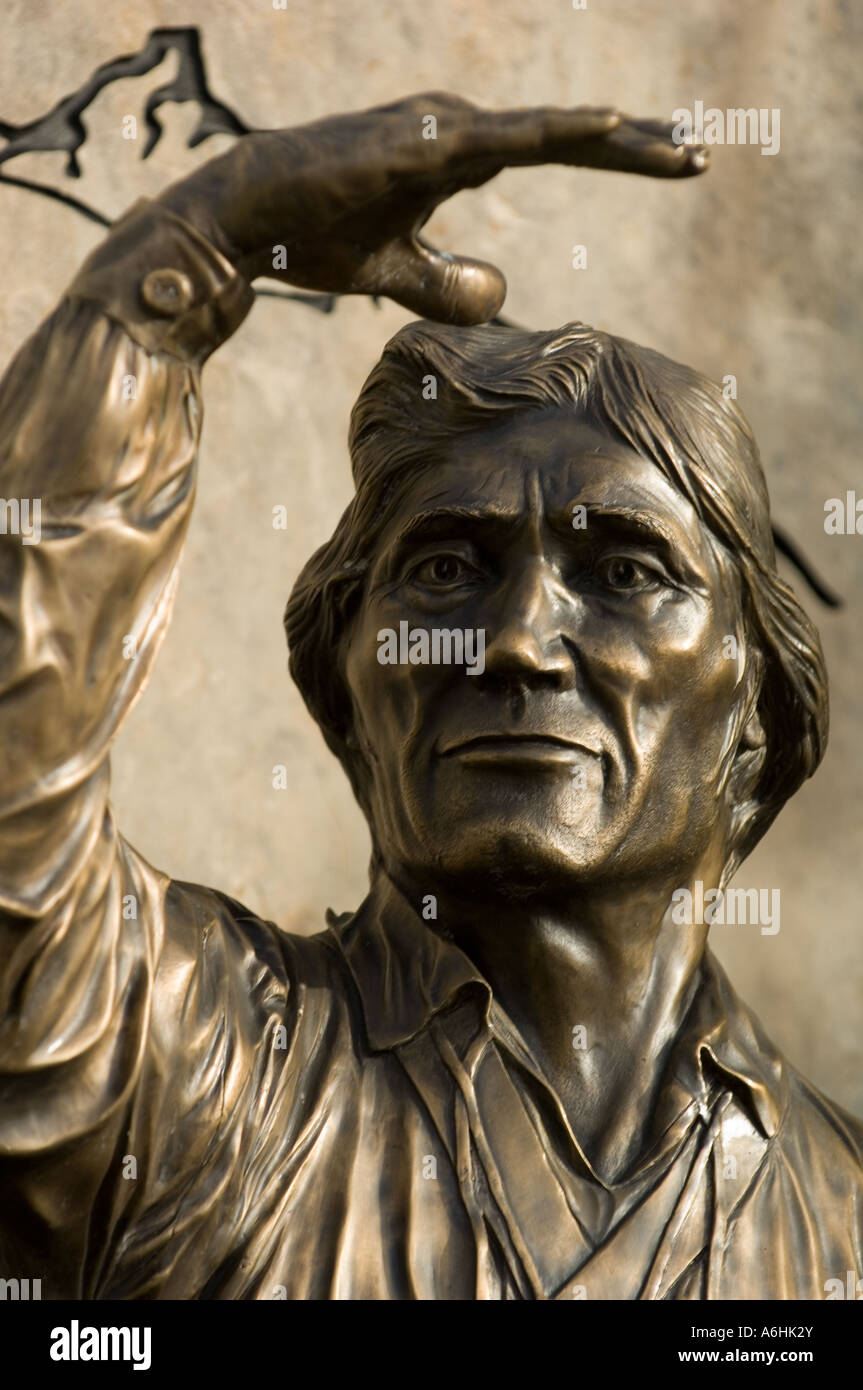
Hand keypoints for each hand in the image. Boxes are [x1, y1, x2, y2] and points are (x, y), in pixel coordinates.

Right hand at [160, 92, 706, 324]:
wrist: (245, 216)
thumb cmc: (313, 234)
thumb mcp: (394, 274)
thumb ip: (445, 284)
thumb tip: (502, 295)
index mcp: (456, 153)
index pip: (553, 151)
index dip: (616, 159)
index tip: (674, 168)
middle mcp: (456, 128)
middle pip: (565, 132)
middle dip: (635, 145)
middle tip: (702, 154)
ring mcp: (438, 129)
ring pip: (546, 129)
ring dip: (614, 137)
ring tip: (676, 144)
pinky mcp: (418, 144)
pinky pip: (503, 136)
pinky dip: (556, 130)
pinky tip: (607, 124)